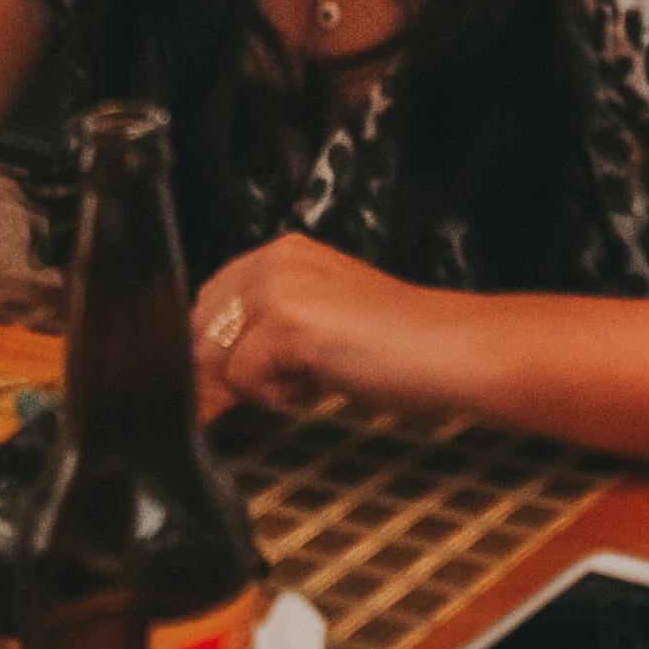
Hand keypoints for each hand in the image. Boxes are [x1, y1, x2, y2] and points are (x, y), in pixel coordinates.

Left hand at [188, 233, 432, 416]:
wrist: (448, 349)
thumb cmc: (396, 344)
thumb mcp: (320, 318)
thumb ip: (267, 325)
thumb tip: (212, 367)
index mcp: (282, 253)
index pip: (208, 301)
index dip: (217, 349)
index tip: (244, 378)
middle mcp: (274, 260)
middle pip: (200, 328)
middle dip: (229, 368)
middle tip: (284, 383)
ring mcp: (279, 288)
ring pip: (214, 356)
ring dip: (254, 383)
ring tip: (310, 379)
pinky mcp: (287, 323)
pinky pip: (241, 379)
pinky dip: (275, 396)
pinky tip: (318, 385)